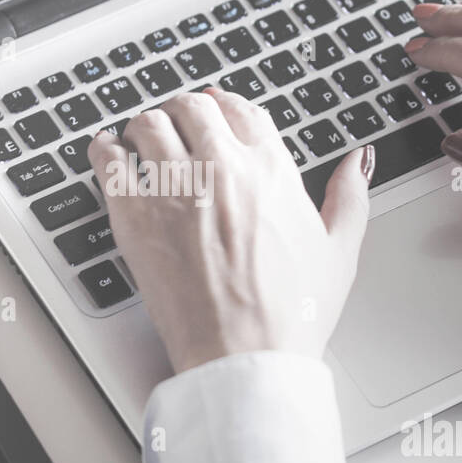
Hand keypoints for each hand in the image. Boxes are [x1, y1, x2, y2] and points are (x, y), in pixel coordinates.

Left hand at [87, 88, 373, 373]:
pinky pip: (109, 158)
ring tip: (142, 139)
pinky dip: (105, 149)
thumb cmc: (290, 316)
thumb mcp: (339, 252)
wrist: (243, 357)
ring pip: (148, 123)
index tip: (215, 109)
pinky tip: (108, 152)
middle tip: (177, 124)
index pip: (241, 109)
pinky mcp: (134, 215)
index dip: (224, 104)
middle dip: (184, 111)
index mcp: (271, 170)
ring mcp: (174, 188)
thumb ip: (349, 197)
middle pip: (191, 107)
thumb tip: (356, 161)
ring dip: (146, 126)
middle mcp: (221, 168)